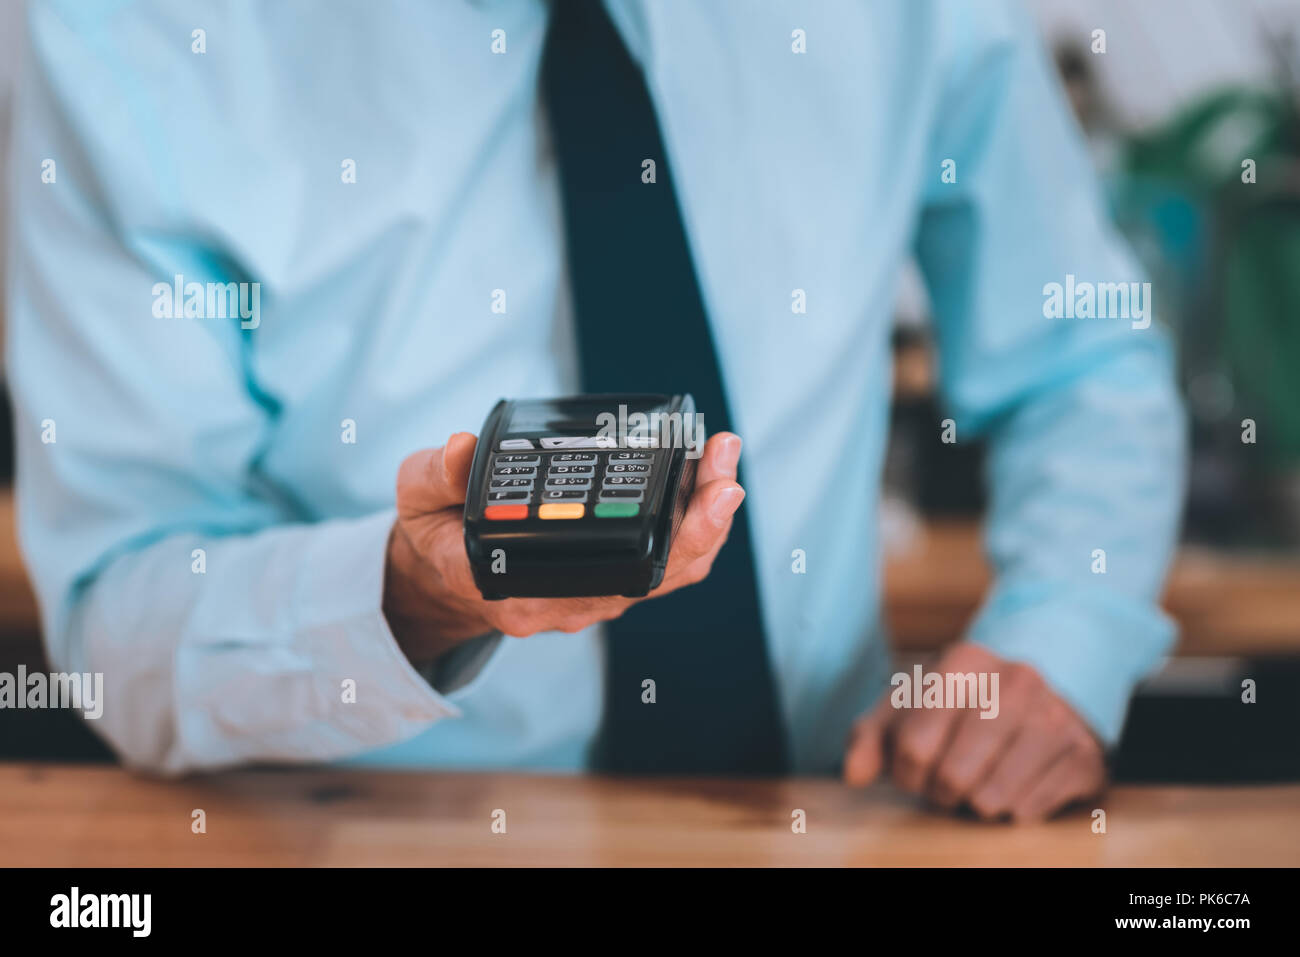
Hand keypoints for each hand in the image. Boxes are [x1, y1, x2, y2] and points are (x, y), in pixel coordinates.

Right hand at [383, 431, 746, 664]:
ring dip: (705, 522)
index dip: (648, 543)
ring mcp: (588, 599)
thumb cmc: (436, 532)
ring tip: (725, 460)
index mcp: (510, 585)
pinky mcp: (606, 584)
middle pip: (650, 575)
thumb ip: (436, 473)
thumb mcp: (416, 497)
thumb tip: (462, 449)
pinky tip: (708, 480)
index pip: (593, 577)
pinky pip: (662, 566)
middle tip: (723, 468)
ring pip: (666, 573)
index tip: (682, 497)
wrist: (439, 575)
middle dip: (698, 523)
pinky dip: (692, 527)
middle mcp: (559, 602)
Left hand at [842, 643, 1105, 821]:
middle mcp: (1016, 681)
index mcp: (964, 661)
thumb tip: (854, 775)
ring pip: (992, 798)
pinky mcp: (1085, 755)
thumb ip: (870, 737)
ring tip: (978, 784)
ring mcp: (1056, 716)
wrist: (1042, 692)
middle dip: (940, 793)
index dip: (906, 773)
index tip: (914, 771)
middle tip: (946, 784)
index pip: (913, 745)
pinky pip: (1030, 811)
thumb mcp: (909, 708)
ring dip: (976, 804)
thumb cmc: (961, 706)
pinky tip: (1014, 785)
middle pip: (953, 776)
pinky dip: (1013, 810)